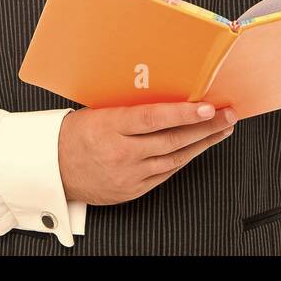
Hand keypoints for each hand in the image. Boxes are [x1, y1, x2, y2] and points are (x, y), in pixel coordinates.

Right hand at [58, 102, 237, 204]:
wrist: (53, 169)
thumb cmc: (75, 134)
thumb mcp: (98, 111)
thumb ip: (130, 106)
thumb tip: (166, 90)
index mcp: (110, 127)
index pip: (154, 119)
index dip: (184, 113)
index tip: (208, 107)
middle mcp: (121, 153)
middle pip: (172, 140)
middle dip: (205, 127)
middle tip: (227, 115)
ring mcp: (129, 175)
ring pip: (174, 159)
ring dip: (202, 143)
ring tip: (222, 129)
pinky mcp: (133, 190)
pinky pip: (166, 173)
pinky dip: (184, 159)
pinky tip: (197, 148)